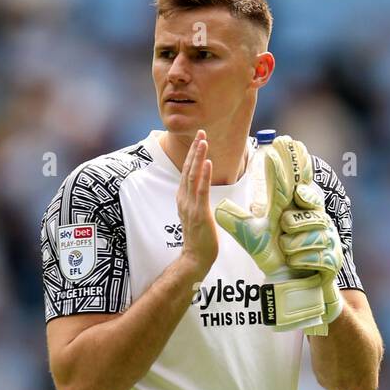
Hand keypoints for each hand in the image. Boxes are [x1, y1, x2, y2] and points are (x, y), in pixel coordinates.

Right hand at [177, 131, 218, 277]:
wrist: (195, 258)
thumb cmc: (199, 239)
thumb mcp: (196, 215)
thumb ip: (197, 202)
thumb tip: (204, 192)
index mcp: (183, 199)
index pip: (187, 173)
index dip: (192, 156)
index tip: (199, 140)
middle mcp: (184, 200)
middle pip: (188, 170)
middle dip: (195, 150)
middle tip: (200, 132)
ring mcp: (190, 206)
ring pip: (193, 176)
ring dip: (198, 157)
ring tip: (203, 141)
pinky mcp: (199, 213)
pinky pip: (201, 191)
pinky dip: (204, 175)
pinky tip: (207, 162)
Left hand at [213, 133, 328, 332]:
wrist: (296, 284)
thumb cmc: (277, 255)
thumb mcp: (254, 237)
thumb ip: (239, 222)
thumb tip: (219, 207)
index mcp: (295, 207)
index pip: (294, 179)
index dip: (290, 162)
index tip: (283, 141)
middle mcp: (313, 215)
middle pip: (304, 202)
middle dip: (292, 219)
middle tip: (285, 226)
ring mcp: (326, 233)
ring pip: (304, 232)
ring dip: (292, 246)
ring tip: (289, 251)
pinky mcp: (333, 254)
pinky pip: (313, 254)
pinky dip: (301, 261)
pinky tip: (297, 263)